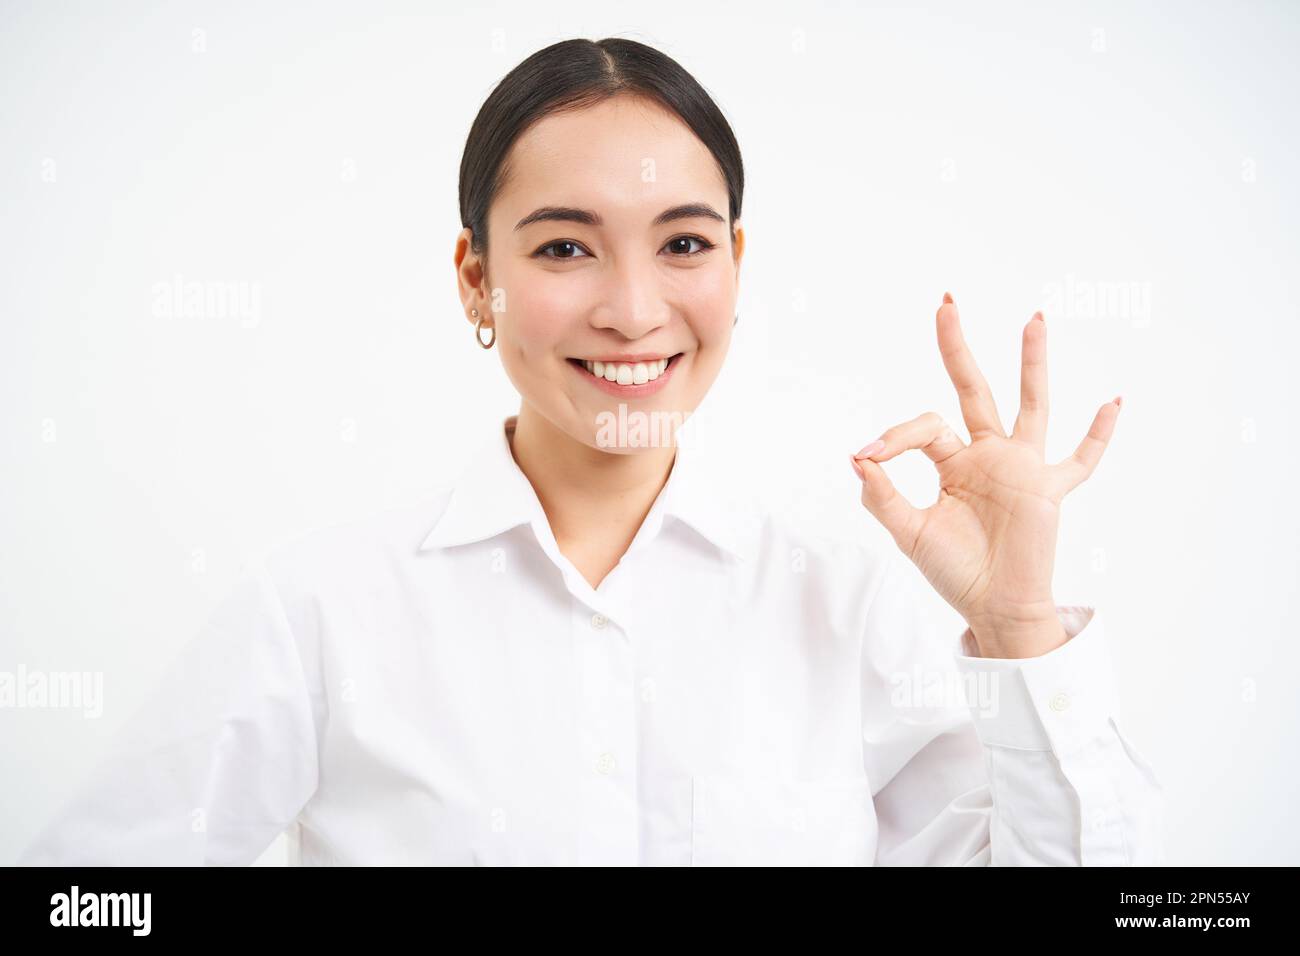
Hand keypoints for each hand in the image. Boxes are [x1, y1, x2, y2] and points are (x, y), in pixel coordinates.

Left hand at [850, 293, 1120, 657]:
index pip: (925, 426)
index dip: (895, 435)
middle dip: (957, 348)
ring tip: (1033, 319)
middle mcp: (988, 455)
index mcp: (953, 462)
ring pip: (1030, 405)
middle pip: (973, 389)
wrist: (994, 607)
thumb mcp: (908, 533)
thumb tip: (858, 456)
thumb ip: (882, 497)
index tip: (869, 454)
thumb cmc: (954, 571)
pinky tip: (1114, 401)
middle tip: (946, 301)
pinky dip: (1098, 435)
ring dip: (1031, 363)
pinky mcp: (1049, 490)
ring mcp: (1023, 468)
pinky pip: (1080, 460)